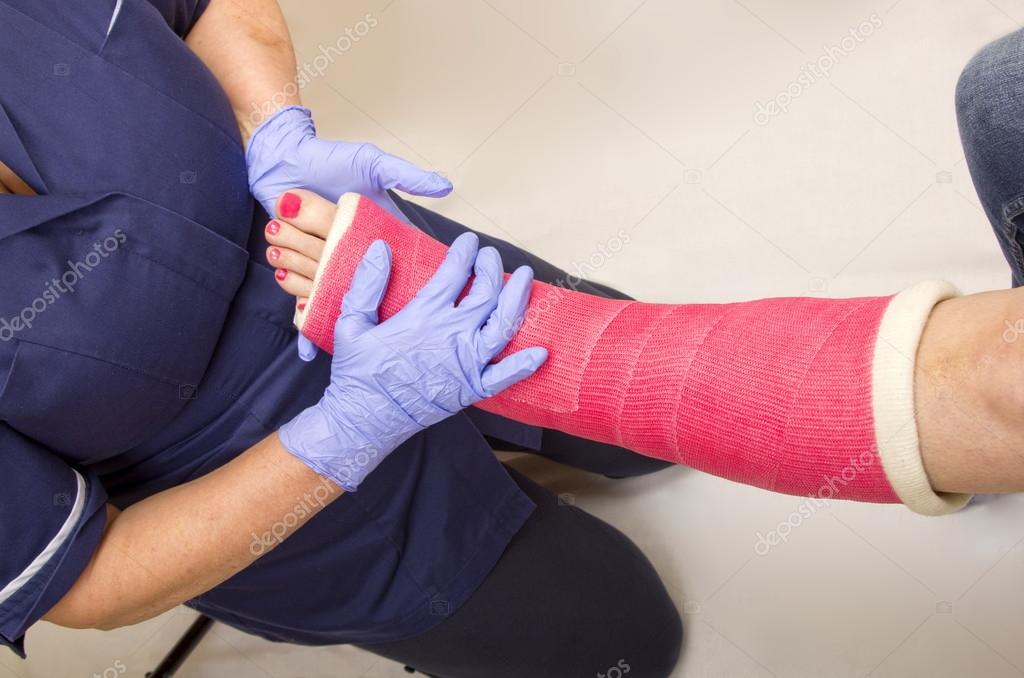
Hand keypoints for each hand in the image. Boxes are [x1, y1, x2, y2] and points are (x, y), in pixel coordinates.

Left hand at [247, 107, 451, 361]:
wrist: (282, 159)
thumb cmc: (327, 158)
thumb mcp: (371, 163)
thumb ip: (405, 175)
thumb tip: (445, 186)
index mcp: (379, 237)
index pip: (395, 266)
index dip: (395, 280)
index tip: (392, 285)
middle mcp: (356, 258)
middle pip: (348, 278)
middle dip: (321, 259)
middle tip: (310, 238)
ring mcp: (330, 268)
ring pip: (322, 288)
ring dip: (297, 270)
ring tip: (281, 242)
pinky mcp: (305, 273)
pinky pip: (308, 305)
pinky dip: (306, 320)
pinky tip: (303, 329)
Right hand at [277, 233, 547, 490]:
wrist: (364, 420)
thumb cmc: (357, 373)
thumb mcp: (352, 323)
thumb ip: (367, 284)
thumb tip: (380, 248)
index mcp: (424, 316)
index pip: (453, 273)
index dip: (464, 253)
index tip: (468, 241)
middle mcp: (451, 336)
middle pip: (485, 292)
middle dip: (491, 268)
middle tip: (490, 256)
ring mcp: (466, 363)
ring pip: (503, 325)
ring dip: (518, 298)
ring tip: (525, 277)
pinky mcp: (471, 390)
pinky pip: (504, 377)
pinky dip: (524, 365)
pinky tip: (541, 352)